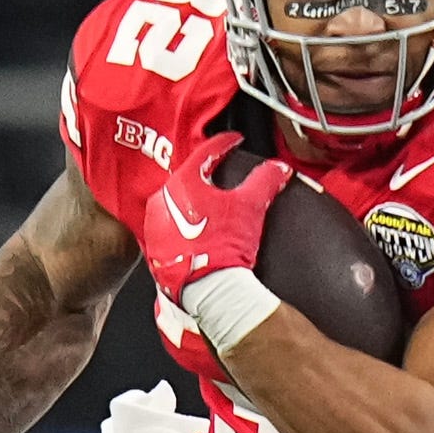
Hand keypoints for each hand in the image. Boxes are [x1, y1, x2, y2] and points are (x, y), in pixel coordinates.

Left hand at [139, 131, 291, 302]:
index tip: (233, 142)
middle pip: (187, 181)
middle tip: (221, 179)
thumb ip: (265, 181)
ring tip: (211, 212)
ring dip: (192, 206)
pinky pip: (168, 233)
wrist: (209, 291)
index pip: (205, 154)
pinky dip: (183, 230)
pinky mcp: (155, 253)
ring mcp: (155, 229)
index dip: (224, 145)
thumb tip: (279, 168)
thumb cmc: (224, 247)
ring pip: (175, 207)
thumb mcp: (251, 207)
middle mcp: (161, 203)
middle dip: (205, 178)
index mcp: (181, 183)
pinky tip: (198, 236)